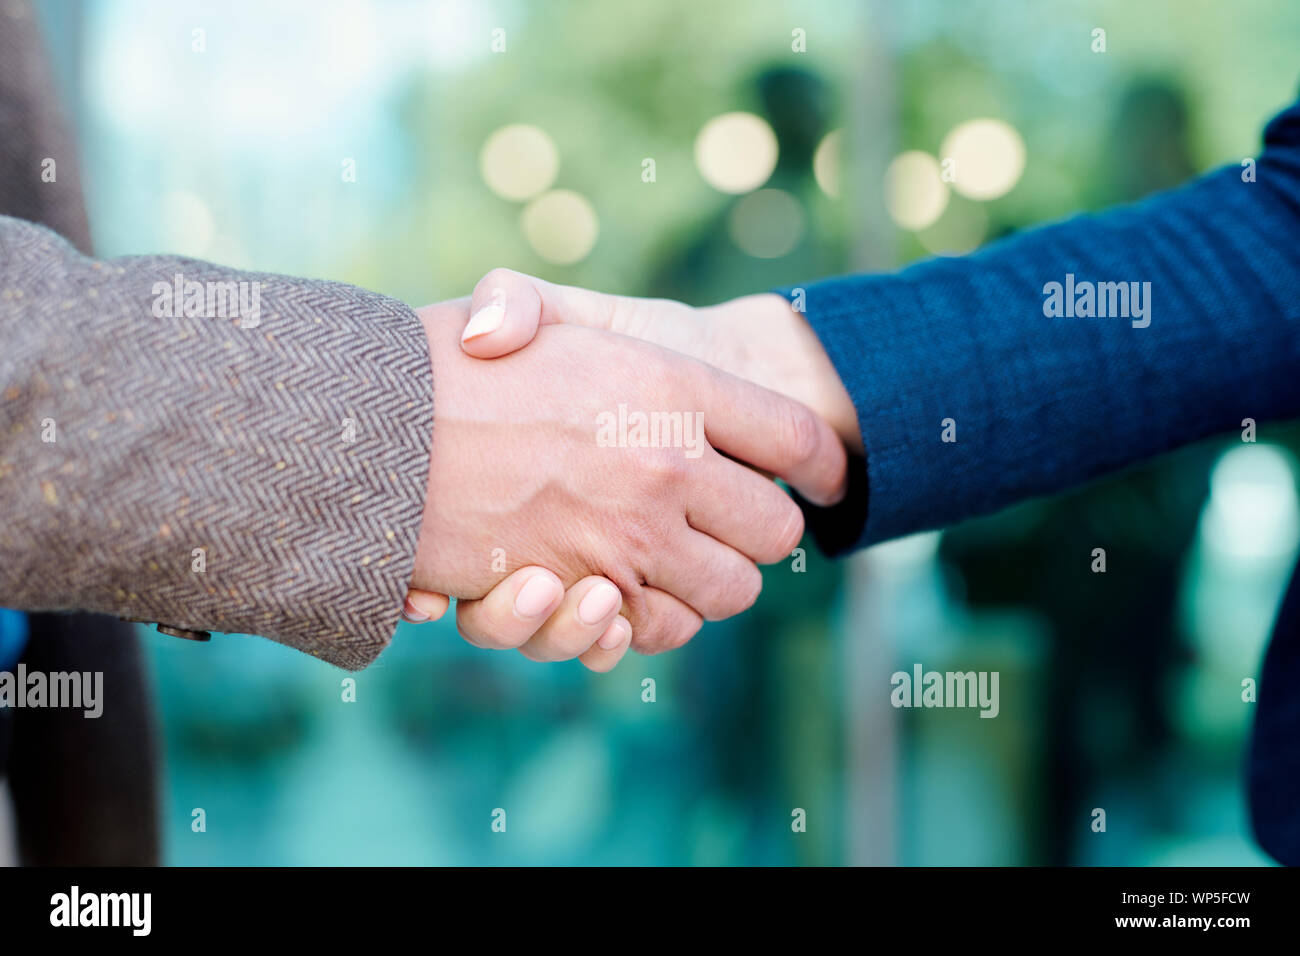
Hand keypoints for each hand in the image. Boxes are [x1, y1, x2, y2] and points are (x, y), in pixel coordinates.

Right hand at [405, 298, 846, 654]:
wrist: (363, 444)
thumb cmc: (435, 370)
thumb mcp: (513, 308)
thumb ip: (570, 310)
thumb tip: (570, 350)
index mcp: (669, 384)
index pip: (795, 436)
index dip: (819, 462)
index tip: (821, 475)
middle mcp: (665, 466)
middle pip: (775, 529)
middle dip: (763, 533)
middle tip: (733, 520)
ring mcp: (631, 539)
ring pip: (728, 591)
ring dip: (711, 584)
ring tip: (675, 559)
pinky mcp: (587, 595)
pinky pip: (658, 630)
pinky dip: (651, 625)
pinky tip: (621, 598)